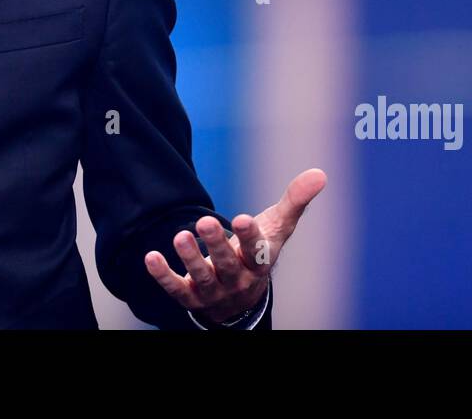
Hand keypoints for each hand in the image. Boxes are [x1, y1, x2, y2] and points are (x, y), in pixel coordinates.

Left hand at [143, 167, 325, 323]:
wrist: (242, 297)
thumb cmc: (258, 252)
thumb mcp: (276, 227)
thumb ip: (294, 201)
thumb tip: (320, 174)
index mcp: (260, 263)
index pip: (257, 252)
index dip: (250, 237)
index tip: (244, 218)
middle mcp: (239, 281)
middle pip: (229, 265)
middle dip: (217, 246)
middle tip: (205, 222)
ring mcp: (215, 291)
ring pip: (204, 279)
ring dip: (191, 259)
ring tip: (180, 236)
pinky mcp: (192, 298)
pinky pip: (177, 290)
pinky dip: (163, 276)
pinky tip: (151, 257)